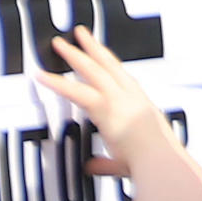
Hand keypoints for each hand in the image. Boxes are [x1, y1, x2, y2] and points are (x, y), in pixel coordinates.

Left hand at [30, 27, 201, 200]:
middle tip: (81, 34)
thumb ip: (104, 163)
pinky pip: (75, 90)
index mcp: (142, 107)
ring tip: (59, 44)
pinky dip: (56, 82)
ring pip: (92, 70)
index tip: (103, 55)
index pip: (125, 80)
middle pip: (110, 65)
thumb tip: (91, 166)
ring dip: (74, 55)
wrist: (159, 160)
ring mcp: (118, 99)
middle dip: (94, 48)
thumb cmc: (152, 162)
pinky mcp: (104, 106)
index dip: (112, 66)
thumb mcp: (127, 161)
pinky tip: (42, 76)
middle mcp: (131, 98)